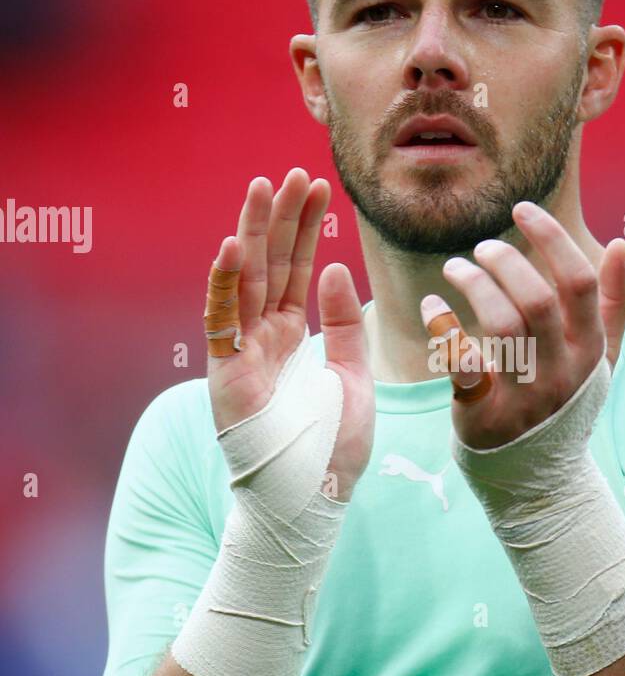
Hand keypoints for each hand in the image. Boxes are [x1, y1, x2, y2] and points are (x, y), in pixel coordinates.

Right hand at [206, 168, 373, 500]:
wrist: (312, 502)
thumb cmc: (331, 450)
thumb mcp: (352, 377)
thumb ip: (343, 325)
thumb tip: (336, 268)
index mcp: (291, 338)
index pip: (299, 272)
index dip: (308, 231)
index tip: (321, 189)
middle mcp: (261, 338)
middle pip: (271, 266)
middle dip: (282, 219)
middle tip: (295, 172)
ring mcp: (240, 353)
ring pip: (246, 281)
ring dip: (253, 233)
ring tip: (264, 187)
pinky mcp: (225, 374)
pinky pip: (221, 320)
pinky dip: (226, 284)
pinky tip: (235, 246)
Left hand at [419, 200, 624, 450]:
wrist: (537, 480)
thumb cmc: (565, 404)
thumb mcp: (600, 359)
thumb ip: (614, 303)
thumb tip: (620, 245)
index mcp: (591, 350)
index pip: (578, 282)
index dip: (551, 238)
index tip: (521, 209)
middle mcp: (562, 373)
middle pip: (537, 300)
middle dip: (505, 262)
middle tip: (481, 247)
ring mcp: (525, 397)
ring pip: (501, 327)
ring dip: (473, 286)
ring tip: (454, 268)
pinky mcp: (485, 416)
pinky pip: (462, 364)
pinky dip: (443, 327)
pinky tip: (431, 306)